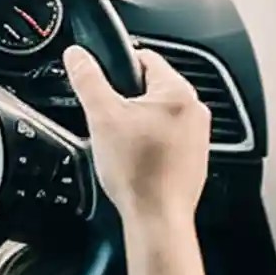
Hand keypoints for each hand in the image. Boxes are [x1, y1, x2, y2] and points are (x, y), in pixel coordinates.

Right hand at [63, 45, 210, 226]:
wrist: (157, 218)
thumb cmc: (137, 173)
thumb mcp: (102, 117)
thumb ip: (88, 80)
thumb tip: (77, 56)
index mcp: (177, 92)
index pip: (145, 57)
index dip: (118, 68)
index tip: (104, 86)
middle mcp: (195, 110)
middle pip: (151, 88)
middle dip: (128, 102)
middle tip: (111, 123)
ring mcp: (198, 135)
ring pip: (159, 115)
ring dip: (139, 124)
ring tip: (124, 146)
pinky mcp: (195, 157)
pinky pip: (168, 138)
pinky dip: (151, 144)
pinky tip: (138, 161)